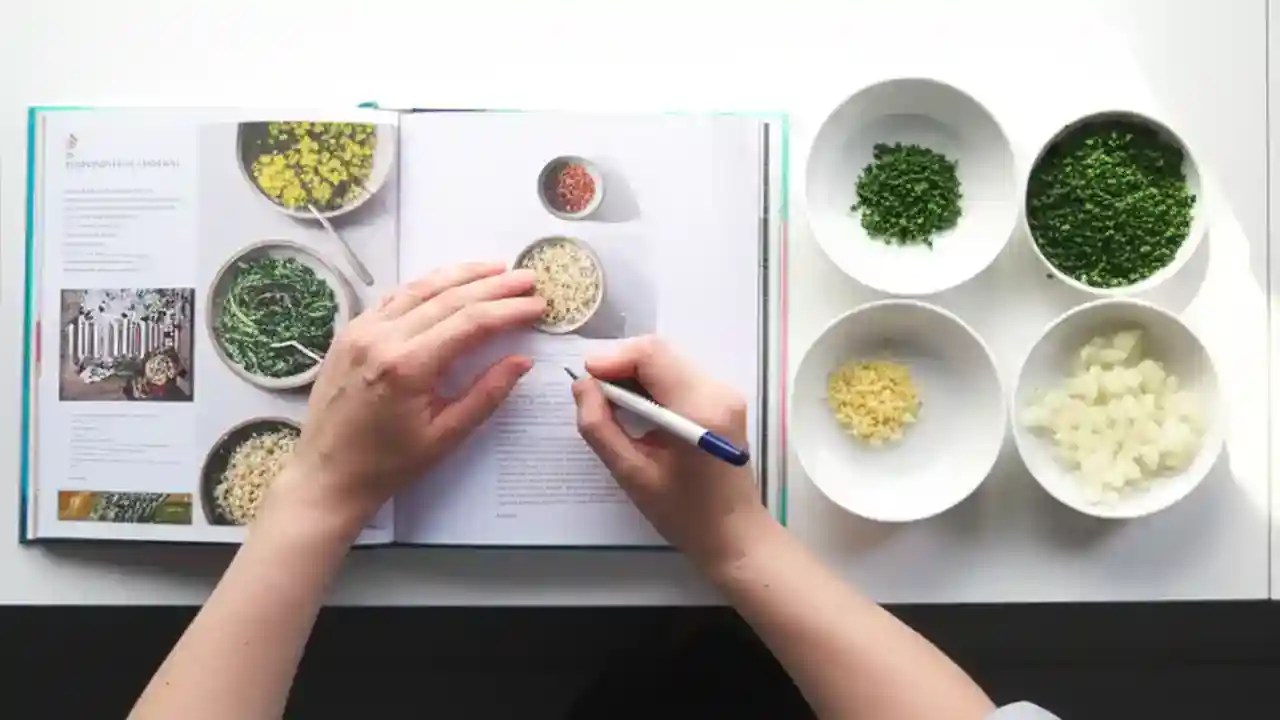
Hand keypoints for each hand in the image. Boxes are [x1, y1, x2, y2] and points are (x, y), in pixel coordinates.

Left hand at [266, 262, 544, 535]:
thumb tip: (522, 360)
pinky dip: (426, 286)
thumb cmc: (388, 464)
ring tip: (496, 269)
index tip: (537, 305)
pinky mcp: (350, 331)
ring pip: (420, 288)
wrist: (327, 474)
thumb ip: (486, 394)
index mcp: (407, 366)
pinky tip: (449, 281)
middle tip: (527, 278)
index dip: (509, 310)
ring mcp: (361, 330)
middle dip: (493, 286)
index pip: (470, 323)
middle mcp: (382, 338)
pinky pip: (394, 298)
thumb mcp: (445, 436)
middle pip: (449, 298)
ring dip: (461, 275)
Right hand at [571, 336, 767, 570]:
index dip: (612, 358)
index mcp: (699, 409)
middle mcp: (718, 390)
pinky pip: (679, 374)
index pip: (652, 355)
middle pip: (660, 352)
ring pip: (669, 360)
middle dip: (620, 363)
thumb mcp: (632, 474)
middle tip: (592, 391)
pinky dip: (652, 380)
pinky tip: (635, 404)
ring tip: (609, 399)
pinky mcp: (722, 399)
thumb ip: (600, 427)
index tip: (585, 379)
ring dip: (634, 371)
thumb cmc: (684, 514)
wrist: (734, 534)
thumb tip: (581, 386)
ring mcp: (725, 392)